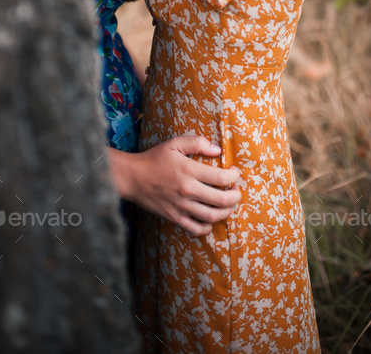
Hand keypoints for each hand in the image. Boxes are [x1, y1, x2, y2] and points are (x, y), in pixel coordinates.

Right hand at [122, 136, 241, 235]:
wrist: (133, 177)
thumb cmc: (155, 158)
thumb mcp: (174, 143)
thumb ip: (197, 143)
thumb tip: (217, 149)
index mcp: (189, 170)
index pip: (222, 178)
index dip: (234, 176)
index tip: (235, 173)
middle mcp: (188, 190)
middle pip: (222, 200)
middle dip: (236, 196)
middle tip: (237, 191)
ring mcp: (181, 206)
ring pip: (212, 216)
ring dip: (227, 212)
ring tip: (228, 204)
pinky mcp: (175, 218)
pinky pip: (197, 228)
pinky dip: (208, 227)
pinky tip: (210, 219)